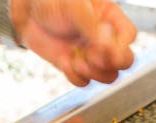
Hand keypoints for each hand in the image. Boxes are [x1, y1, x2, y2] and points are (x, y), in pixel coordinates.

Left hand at [12, 0, 136, 85]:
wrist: (27, 14)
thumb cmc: (52, 2)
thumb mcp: (74, 7)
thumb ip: (92, 26)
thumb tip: (106, 47)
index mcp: (110, 18)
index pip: (129, 36)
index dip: (122, 46)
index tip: (106, 47)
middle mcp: (105, 39)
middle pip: (125, 61)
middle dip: (109, 63)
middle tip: (91, 55)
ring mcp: (91, 55)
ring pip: (108, 76)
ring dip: (93, 72)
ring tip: (76, 59)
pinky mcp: (76, 67)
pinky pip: (84, 82)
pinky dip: (75, 76)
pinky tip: (65, 61)